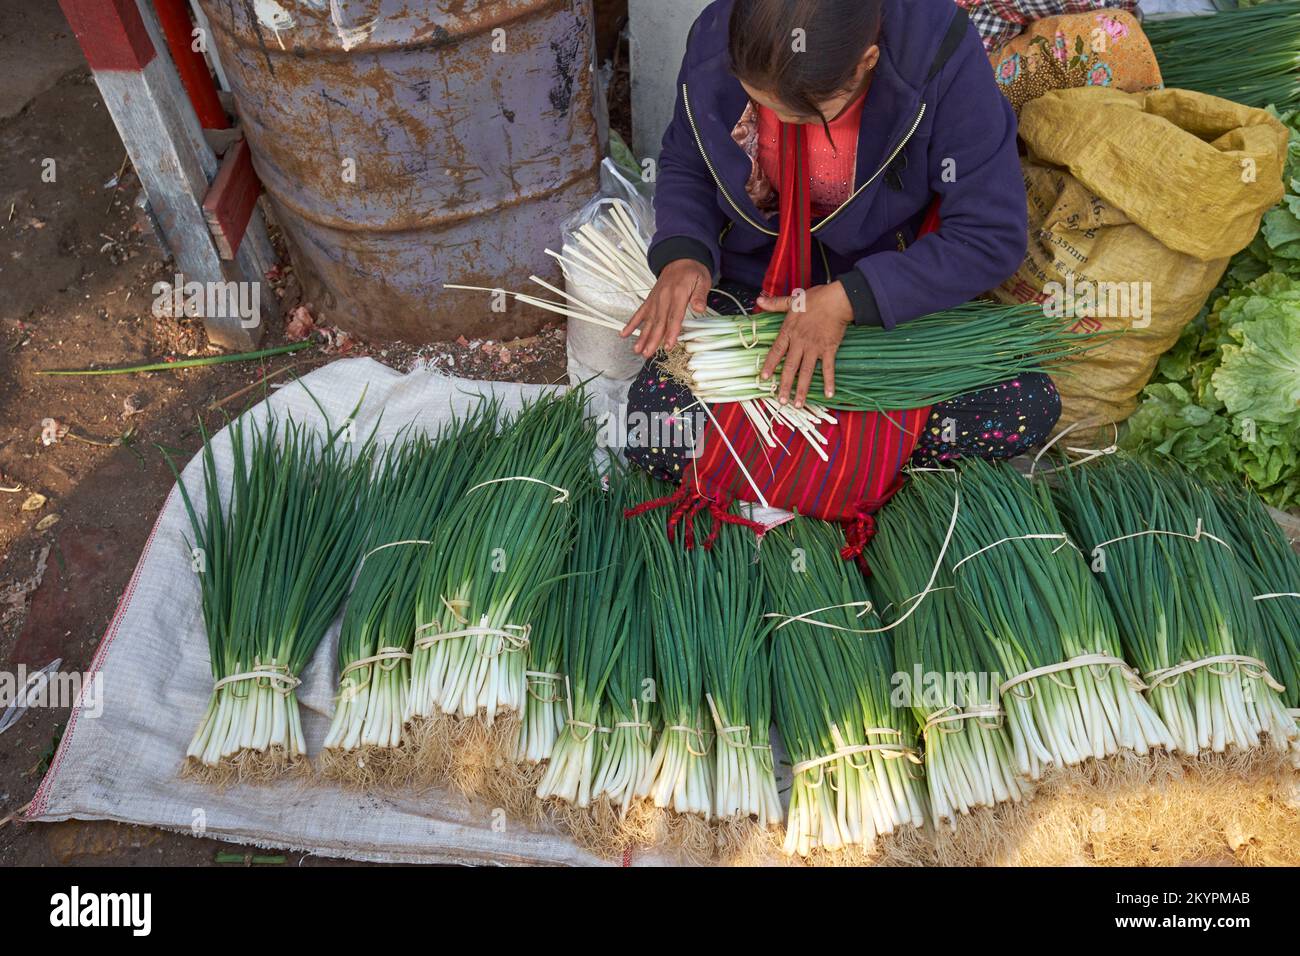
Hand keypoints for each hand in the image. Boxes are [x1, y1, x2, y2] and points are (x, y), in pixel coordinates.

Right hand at [621, 258, 711, 356]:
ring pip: (648, 320)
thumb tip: (700, 309)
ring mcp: (655, 299)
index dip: (671, 332)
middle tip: (647, 354)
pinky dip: (631, 323)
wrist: (680, 258)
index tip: (668, 345)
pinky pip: (640, 312)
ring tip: (637, 350)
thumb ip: (700, 295)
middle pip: (658, 322)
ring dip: (642, 336)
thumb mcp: (703, 280)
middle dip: (652, 339)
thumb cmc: (693, 272)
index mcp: (678, 293)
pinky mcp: (650, 299)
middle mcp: (664, 297)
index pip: (674, 316)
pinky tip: (624, 334)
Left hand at [758, 282, 853, 407]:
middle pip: (790, 367)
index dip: (769, 365)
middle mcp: (800, 342)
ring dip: (802, 389)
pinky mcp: (829, 349)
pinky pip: (828, 368)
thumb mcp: (793, 300)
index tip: (763, 378)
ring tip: (798, 404)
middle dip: (784, 385)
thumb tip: (759, 300)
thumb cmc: (816, 299)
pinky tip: (828, 395)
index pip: (776, 351)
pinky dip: (829, 382)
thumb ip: (775, 304)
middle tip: (781, 401)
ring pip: (806, 372)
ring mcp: (814, 348)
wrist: (837, 300)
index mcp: (789, 331)